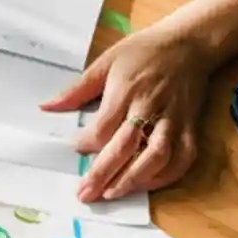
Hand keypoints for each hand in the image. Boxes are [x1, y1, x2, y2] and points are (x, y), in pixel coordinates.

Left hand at [41, 22, 212, 201]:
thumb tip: (47, 107)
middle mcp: (150, 107)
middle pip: (126, 147)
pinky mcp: (190, 127)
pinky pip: (182, 158)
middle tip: (85, 194)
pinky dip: (165, 176)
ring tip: (112, 194)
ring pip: (156, 156)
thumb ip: (77, 90)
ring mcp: (173, 119)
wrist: (189, 43)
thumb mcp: (106, 62)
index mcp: (127, 90)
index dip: (88, 143)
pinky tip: (146, 184)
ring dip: (134, 179)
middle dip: (103, 174)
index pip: (104, 127)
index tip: (76, 150)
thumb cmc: (144, 51)